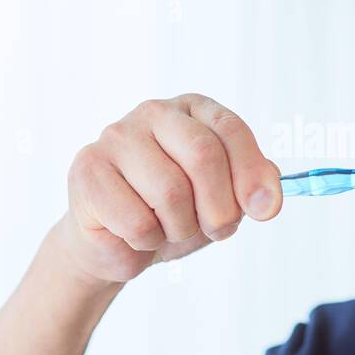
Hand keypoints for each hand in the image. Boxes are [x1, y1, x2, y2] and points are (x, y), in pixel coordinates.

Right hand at [56, 94, 282, 283]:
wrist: (117, 243)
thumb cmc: (173, 213)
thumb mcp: (223, 199)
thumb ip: (251, 188)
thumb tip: (266, 199)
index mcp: (192, 110)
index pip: (230, 130)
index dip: (252, 174)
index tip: (264, 210)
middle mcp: (154, 113)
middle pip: (203, 156)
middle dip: (219, 208)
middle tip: (215, 229)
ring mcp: (116, 137)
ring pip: (170, 193)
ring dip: (180, 228)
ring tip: (168, 227)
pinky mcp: (88, 170)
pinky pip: (137, 221)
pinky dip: (147, 241)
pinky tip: (135, 233)